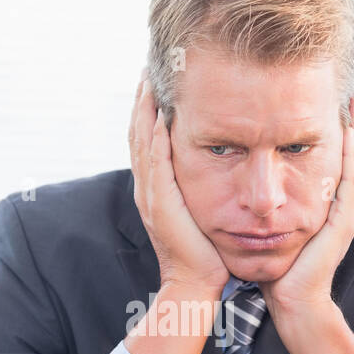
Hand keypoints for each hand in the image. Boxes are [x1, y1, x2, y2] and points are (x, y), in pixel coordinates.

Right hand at [127, 71, 228, 293]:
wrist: (194, 283)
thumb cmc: (204, 253)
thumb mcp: (200, 212)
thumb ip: (200, 189)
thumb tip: (217, 167)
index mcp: (155, 189)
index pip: (146, 141)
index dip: (146, 112)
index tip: (153, 84)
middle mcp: (147, 188)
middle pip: (137, 134)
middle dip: (141, 101)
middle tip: (145, 71)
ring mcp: (150, 194)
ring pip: (140, 142)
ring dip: (143, 110)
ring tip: (147, 81)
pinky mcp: (161, 202)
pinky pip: (154, 162)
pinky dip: (153, 137)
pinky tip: (158, 115)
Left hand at [260, 87, 353, 321]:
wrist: (292, 301)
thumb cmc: (277, 269)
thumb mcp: (272, 227)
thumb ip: (268, 204)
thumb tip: (246, 182)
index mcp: (324, 203)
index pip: (332, 157)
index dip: (336, 129)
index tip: (332, 98)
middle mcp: (339, 204)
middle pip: (351, 152)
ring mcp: (344, 212)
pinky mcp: (342, 223)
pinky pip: (348, 182)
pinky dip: (350, 156)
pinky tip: (348, 133)